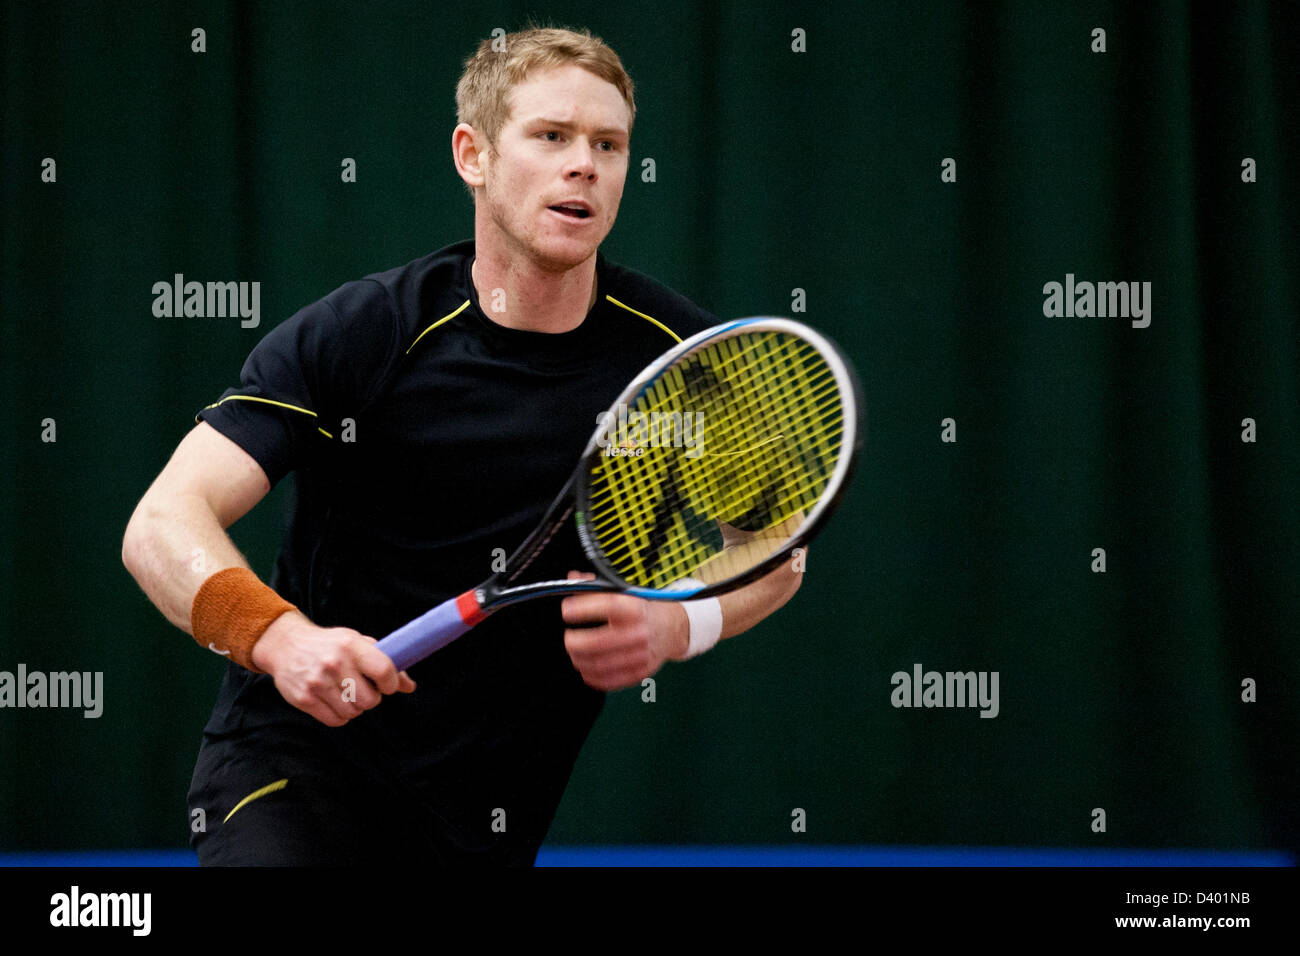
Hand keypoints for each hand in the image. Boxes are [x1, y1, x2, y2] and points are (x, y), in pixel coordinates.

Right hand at [251, 610, 416, 726]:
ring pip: (353, 712)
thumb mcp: (357, 644)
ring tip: (346, 693)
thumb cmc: (330, 645)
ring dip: (355, 707)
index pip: (384, 670)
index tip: (386, 684)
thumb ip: (385, 662)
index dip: (391, 683)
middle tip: (362, 689)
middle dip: (371, 698)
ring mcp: (318, 683)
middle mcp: (335, 664)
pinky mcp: (305, 699)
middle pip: (370, 700)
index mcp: (351, 646)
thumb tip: (410, 687)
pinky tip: (335, 701)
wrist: (287, 646)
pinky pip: (336, 720)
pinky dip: (340, 716)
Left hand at [560, 572, 689, 690]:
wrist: (670, 628)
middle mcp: (639, 633)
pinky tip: (586, 666)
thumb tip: (572, 580)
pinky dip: (591, 675)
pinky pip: (608, 680)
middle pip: (598, 643)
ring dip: (579, 659)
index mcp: (635, 609)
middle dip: (574, 642)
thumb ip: (596, 587)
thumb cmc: (642, 610)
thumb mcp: (624, 593)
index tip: (567, 610)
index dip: (583, 608)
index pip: (608, 606)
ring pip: (598, 664)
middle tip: (569, 637)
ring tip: (575, 652)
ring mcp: (640, 655)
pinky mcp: (639, 672)